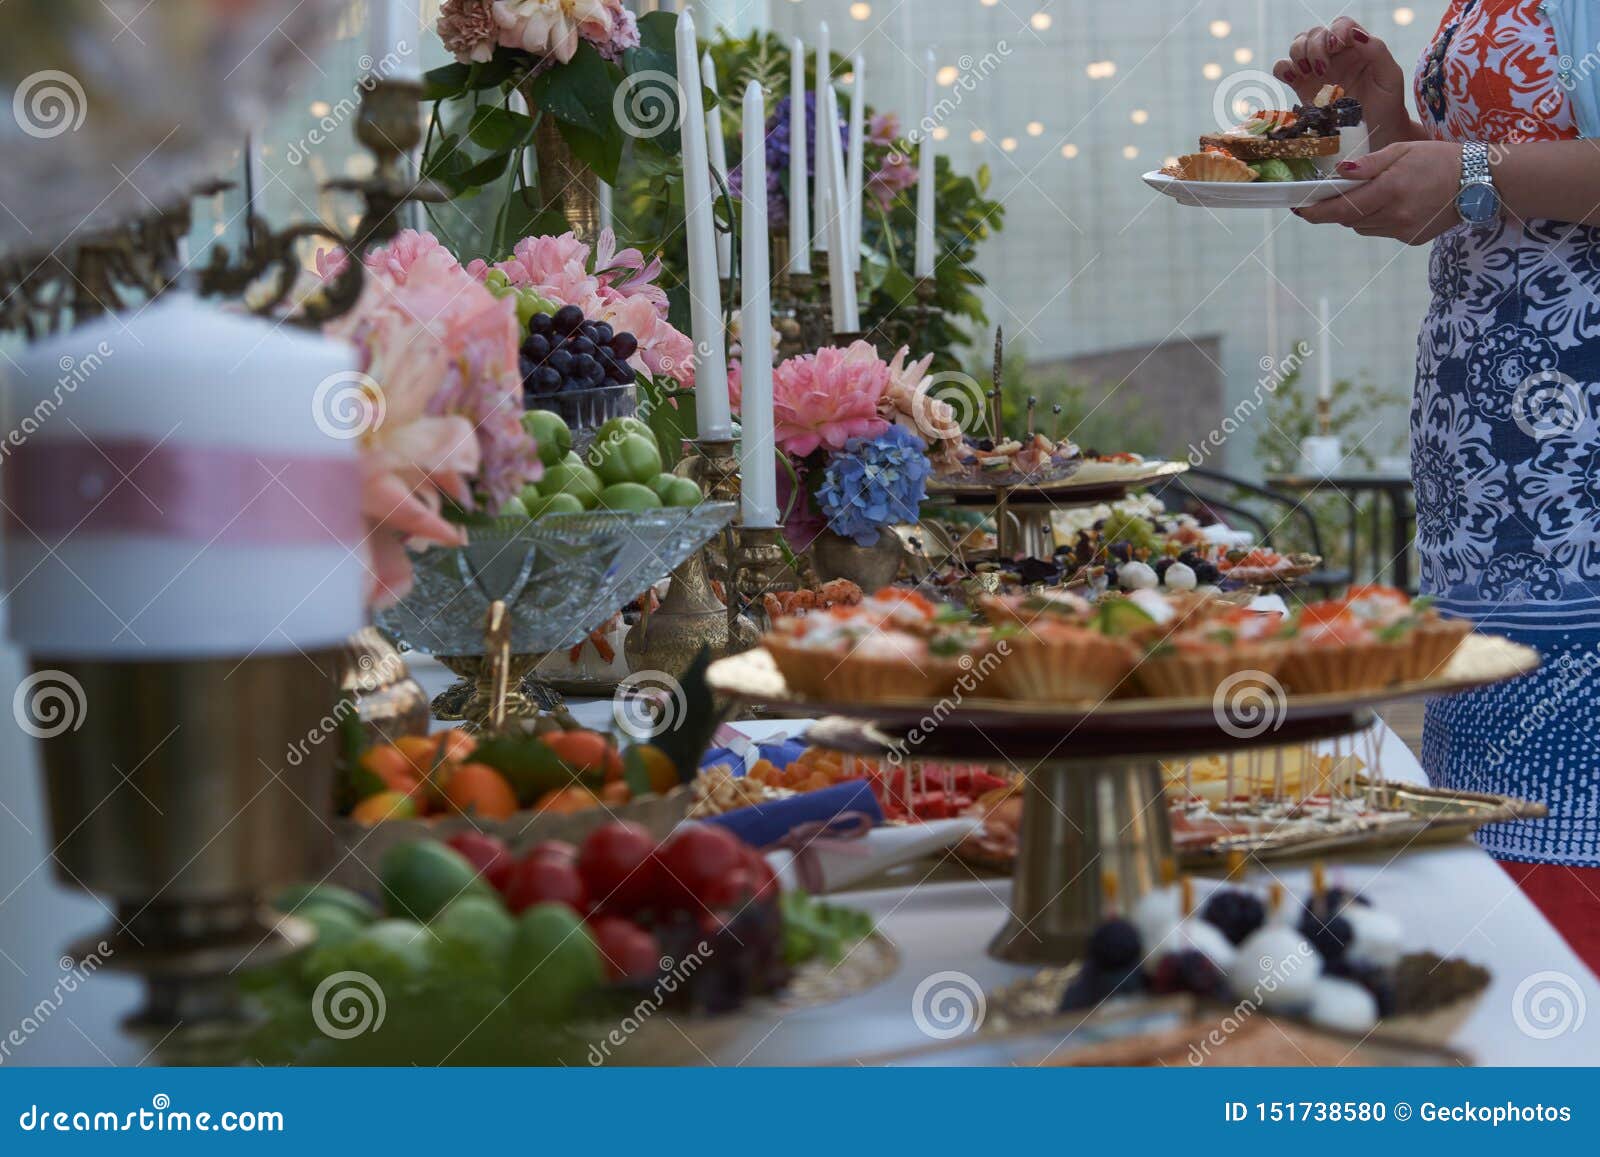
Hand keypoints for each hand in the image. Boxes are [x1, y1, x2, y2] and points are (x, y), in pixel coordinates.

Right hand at [1273, 17, 1412, 147]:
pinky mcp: (1301, 88)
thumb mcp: (1390, 76)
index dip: (1334, 31)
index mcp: (1357, 47)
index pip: (1341, 25)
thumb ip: (1376, 50)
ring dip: (1299, 54)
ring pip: (1297, 46)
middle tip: (1322, 69)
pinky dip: (1282, 69)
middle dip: (1315, 46)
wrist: (1373, 137)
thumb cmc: (1386, 106)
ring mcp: (1316, 71)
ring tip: (1310, 73)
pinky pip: (1283, 69)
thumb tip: (1354, 34)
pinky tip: (1292, 79)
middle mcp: (1335, 55)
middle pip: (1315, 33)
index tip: (1336, 47)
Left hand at [1294, 142, 1466, 244]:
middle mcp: (1395, 215)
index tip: (1299, 209)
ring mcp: (1403, 230)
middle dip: (1337, 208)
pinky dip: (1377, 219)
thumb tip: (1339, 172)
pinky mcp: (1411, 239)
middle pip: (1349, 219)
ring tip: (1374, 193)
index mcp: (1391, 190)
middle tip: (1332, 194)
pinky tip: (1394, 202)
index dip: (1316, 212)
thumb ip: (1369, 164)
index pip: (1342, 208)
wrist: (1481, 181)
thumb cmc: (1440, 158)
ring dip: (1358, 213)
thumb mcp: (1404, 149)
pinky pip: (1381, 231)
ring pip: (1363, 226)